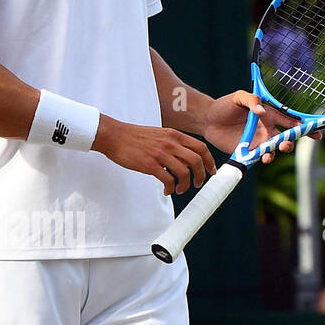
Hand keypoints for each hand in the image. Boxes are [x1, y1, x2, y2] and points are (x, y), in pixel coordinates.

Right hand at [93, 115, 215, 194]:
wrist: (114, 135)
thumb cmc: (134, 137)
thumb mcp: (159, 134)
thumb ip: (173, 144)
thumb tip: (184, 159)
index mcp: (174, 135)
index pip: (201, 148)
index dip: (209, 161)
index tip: (210, 171)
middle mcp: (170, 143)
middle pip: (196, 161)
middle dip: (201, 176)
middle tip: (197, 184)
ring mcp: (160, 154)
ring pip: (184, 172)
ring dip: (185, 185)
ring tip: (179, 189)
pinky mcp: (149, 164)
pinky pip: (167, 179)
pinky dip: (170, 188)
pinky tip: (167, 190)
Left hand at [204, 91, 313, 163]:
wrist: (208, 120)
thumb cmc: (225, 105)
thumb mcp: (238, 97)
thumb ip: (251, 100)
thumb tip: (261, 110)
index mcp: (269, 115)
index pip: (291, 121)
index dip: (305, 127)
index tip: (317, 133)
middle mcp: (267, 129)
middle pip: (287, 137)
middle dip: (292, 142)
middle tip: (288, 143)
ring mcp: (259, 141)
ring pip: (276, 149)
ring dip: (278, 151)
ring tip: (273, 152)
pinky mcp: (249, 151)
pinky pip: (261, 157)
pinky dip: (265, 158)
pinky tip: (264, 157)